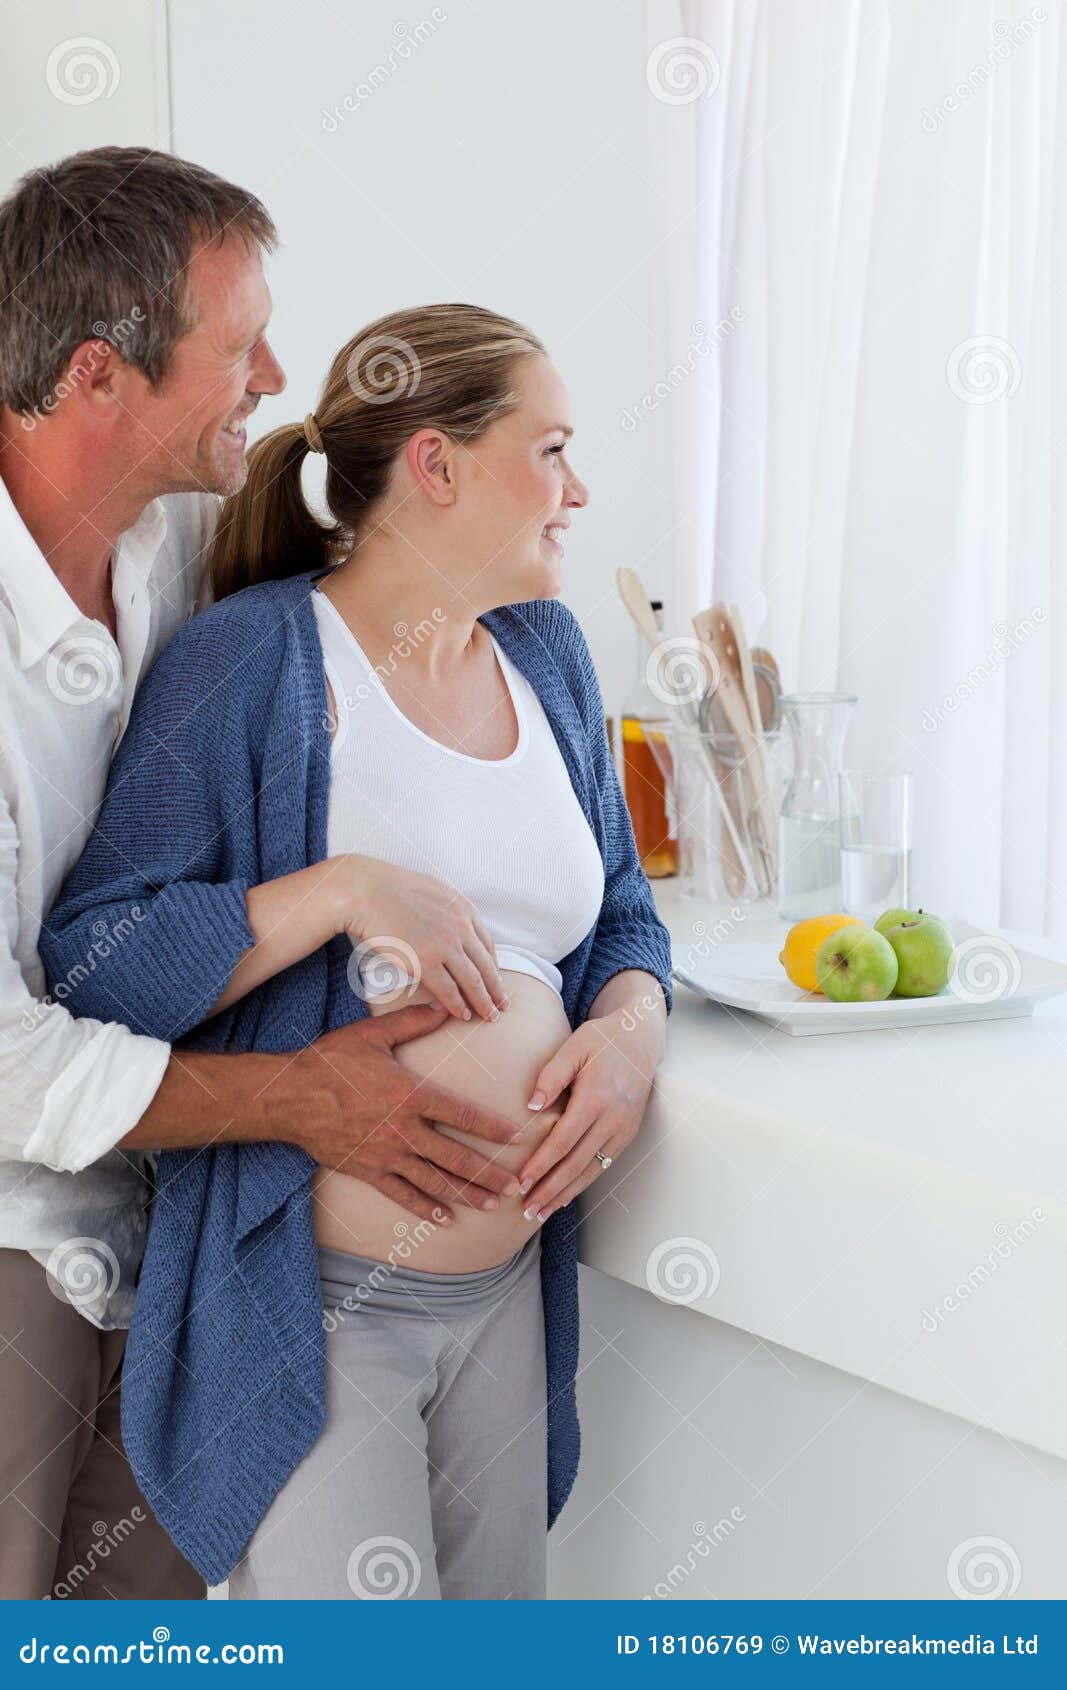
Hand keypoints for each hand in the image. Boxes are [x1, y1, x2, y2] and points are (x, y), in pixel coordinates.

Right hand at [294, 1003, 525, 1224]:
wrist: (289, 1096)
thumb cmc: (331, 1061)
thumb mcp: (373, 1035)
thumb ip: (413, 1021)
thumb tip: (446, 1006)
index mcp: (410, 1094)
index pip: (462, 1114)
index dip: (492, 1128)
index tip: (516, 1138)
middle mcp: (403, 1129)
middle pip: (455, 1156)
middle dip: (488, 1173)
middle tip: (515, 1185)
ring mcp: (385, 1154)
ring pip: (434, 1180)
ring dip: (465, 1194)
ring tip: (490, 1205)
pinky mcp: (367, 1171)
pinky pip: (401, 1194)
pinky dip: (424, 1208)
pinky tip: (444, 1219)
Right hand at [343, 855, 508, 1022]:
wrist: (367, 891)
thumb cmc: (391, 889)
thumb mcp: (434, 891)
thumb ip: (450, 910)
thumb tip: (453, 925)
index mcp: (464, 909)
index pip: (488, 945)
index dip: (494, 967)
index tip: (497, 981)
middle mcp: (461, 928)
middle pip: (486, 966)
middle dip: (497, 990)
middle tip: (503, 1006)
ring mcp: (445, 946)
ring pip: (473, 982)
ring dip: (483, 1002)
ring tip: (489, 1016)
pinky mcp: (426, 962)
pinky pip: (448, 990)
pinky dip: (458, 1006)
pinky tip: (463, 1015)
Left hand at [515, 1009, 662, 1223]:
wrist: (641, 1041)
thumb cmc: (602, 1041)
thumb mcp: (573, 1047)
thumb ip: (550, 1075)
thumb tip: (530, 1106)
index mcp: (596, 1098)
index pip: (563, 1141)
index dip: (541, 1164)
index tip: (521, 1181)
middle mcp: (612, 1119)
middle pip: (576, 1164)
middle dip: (550, 1190)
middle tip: (526, 1210)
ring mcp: (623, 1129)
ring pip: (591, 1170)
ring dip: (565, 1194)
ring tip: (541, 1212)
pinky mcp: (627, 1134)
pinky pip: (603, 1164)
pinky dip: (582, 1182)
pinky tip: (565, 1194)